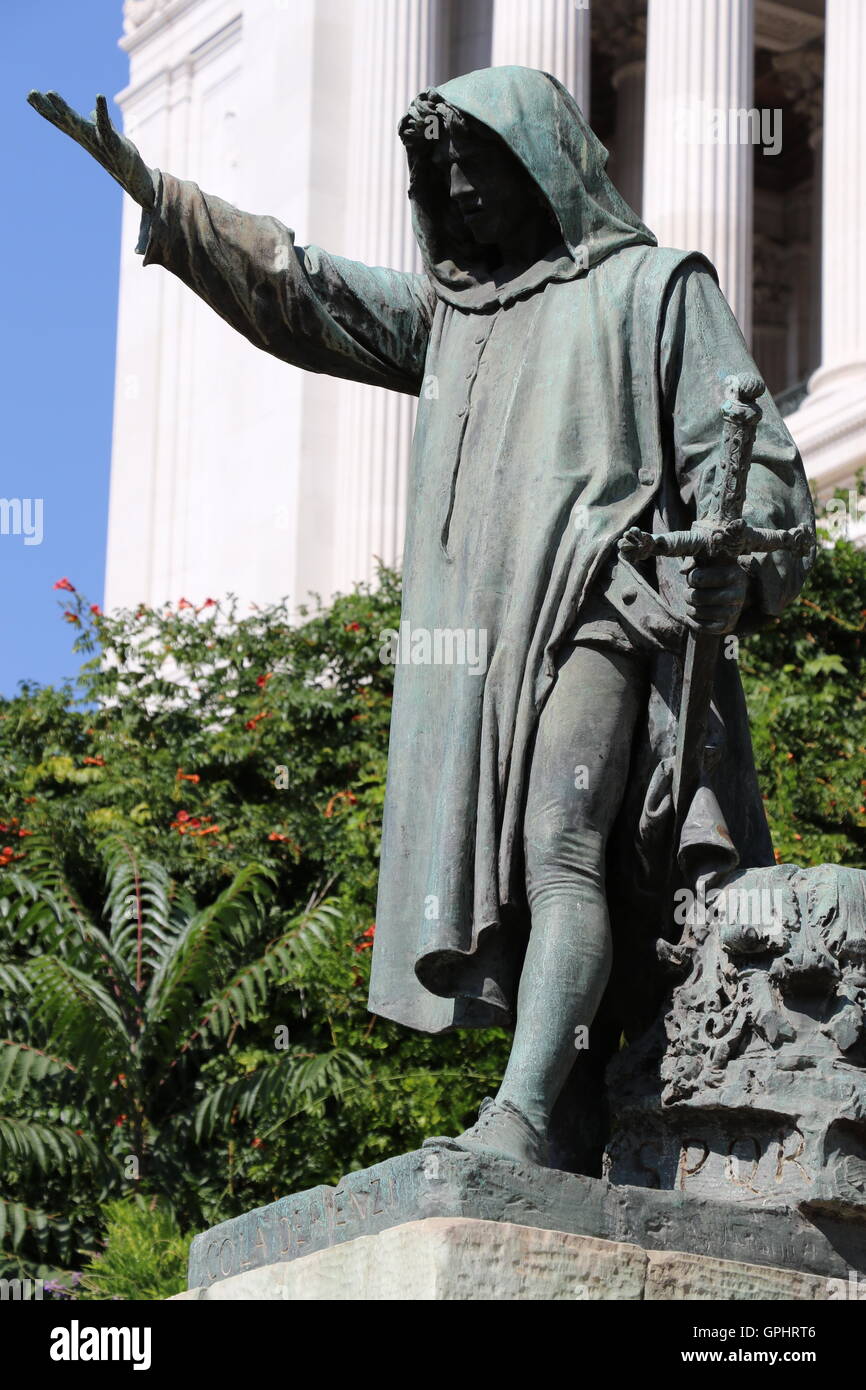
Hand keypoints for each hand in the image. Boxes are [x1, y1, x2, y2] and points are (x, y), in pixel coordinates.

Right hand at [27, 90, 156, 209]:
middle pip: (62, 120)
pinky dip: (102, 111)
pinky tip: (100, 96)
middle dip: (46, 107)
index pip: (60, 120)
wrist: (134, 177)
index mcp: (82, 134)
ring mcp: (97, 140)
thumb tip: (91, 112)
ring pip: (77, 123)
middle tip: (31, 93)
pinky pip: (105, 124)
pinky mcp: (111, 141)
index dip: (45, 108)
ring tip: (50, 92)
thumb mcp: (107, 134)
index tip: (30, 96)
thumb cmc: (119, 155)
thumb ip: (100, 121)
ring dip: (63, 108)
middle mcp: (86, 137)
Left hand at [682, 558, 747, 634]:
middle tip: (688, 593)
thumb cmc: (713, 575)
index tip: (693, 578)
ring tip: (693, 603)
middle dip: (687, 594)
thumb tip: (683, 571)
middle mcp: (738, 593)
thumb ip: (693, 561)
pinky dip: (692, 621)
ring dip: (689, 608)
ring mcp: (734, 612)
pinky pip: (700, 627)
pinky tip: (695, 614)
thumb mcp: (707, 563)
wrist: (730, 595)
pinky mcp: (728, 626)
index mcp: (734, 574)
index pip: (699, 578)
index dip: (691, 578)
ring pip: (697, 612)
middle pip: (696, 597)